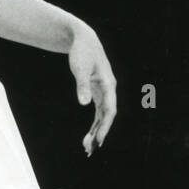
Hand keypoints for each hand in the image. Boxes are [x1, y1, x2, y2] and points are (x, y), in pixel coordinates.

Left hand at [68, 24, 116, 156]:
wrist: (83, 39)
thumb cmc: (82, 52)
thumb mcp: (80, 68)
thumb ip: (82, 86)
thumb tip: (84, 104)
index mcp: (108, 85)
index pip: (109, 111)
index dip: (104, 127)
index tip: (98, 141)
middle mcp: (109, 90)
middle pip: (106, 116)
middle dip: (99, 133)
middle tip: (90, 150)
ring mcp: (104, 91)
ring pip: (103, 116)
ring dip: (96, 131)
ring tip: (88, 147)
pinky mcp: (97, 91)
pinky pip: (98, 112)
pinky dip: (94, 123)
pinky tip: (89, 135)